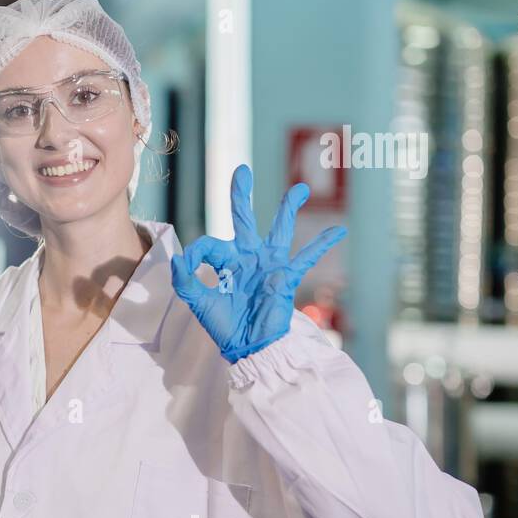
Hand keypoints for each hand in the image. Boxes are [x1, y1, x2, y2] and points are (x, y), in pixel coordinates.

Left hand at [169, 164, 345, 362]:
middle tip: (242, 170)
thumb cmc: (223, 325)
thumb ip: (185, 280)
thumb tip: (179, 257)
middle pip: (244, 220)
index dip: (197, 250)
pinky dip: (322, 244)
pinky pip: (306, 257)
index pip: (210, 243)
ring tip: (300, 188)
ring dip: (288, 208)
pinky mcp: (285, 277)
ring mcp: (269, 265)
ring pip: (280, 230)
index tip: (189, 262)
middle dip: (241, 196)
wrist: (247, 346)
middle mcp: (248, 257)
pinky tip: (338, 231)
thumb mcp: (198, 302)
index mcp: (225, 261)